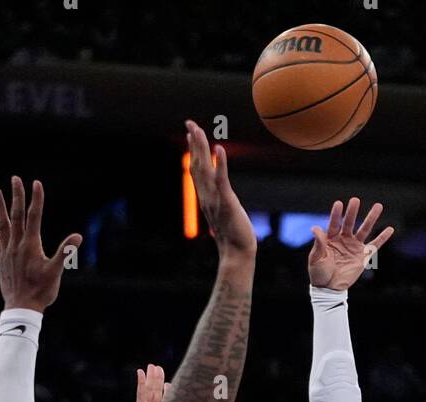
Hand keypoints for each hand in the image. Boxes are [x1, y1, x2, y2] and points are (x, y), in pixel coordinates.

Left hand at [0, 176, 82, 311]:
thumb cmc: (41, 291)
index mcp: (31, 245)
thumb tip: (77, 237)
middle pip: (16, 216)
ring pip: (2, 224)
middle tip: (15, 178)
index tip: (36, 183)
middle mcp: (17, 245)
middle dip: (17, 196)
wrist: (22, 308)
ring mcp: (7, 252)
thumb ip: (65, 252)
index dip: (36, 199)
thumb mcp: (56, 272)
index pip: (34, 217)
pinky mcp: (1, 261)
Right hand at [131, 365, 167, 401]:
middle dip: (157, 380)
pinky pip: (140, 395)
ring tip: (151, 366)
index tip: (169, 384)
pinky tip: (140, 373)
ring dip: (150, 379)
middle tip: (157, 368)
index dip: (167, 392)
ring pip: (149, 392)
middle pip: (156, 393)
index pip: (166, 401)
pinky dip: (140, 383)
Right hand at [185, 121, 256, 258]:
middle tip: (190, 123)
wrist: (236, 254)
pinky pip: (221, 180)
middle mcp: (207, 197)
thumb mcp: (225, 215)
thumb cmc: (235, 238)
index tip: (191, 134)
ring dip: (201, 148)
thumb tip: (222, 197)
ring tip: (198, 130)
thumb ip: (221, 202)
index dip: (193, 151)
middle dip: (193, 143)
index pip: (196, 170)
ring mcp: (215, 199)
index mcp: (206, 198)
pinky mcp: (227, 203)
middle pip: (197, 164)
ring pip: (204, 169)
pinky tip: (219, 148)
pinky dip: (219, 164)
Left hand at [308, 198, 394, 290]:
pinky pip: (375, 245)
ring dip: (371, 218)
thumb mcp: (315, 258)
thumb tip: (315, 228)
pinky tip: (390, 229)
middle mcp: (343, 239)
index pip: (334, 224)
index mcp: (330, 238)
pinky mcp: (363, 256)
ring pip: (364, 230)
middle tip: (355, 200)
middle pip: (349, 223)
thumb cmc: (319, 273)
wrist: (328, 288)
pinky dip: (382, 238)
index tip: (339, 203)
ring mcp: (354, 247)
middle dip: (352, 212)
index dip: (336, 214)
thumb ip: (318, 244)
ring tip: (378, 206)